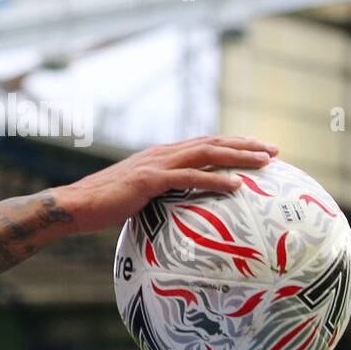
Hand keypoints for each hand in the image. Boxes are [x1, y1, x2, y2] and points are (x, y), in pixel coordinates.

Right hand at [54, 135, 278, 234]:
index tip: (258, 149)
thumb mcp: (137, 196)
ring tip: (264, 161)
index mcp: (161, 155)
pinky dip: (216, 180)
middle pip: (212, 142)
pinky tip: (237, 186)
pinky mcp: (149, 180)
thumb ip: (158, 194)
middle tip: (275, 151)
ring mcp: (156, 164)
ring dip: (238, 156)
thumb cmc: (104, 206)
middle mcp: (161, 153)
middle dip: (245, 145)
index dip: (232, 144)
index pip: (204, 144)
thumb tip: (176, 207)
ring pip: (206, 154)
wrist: (76, 206)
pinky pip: (190, 178)